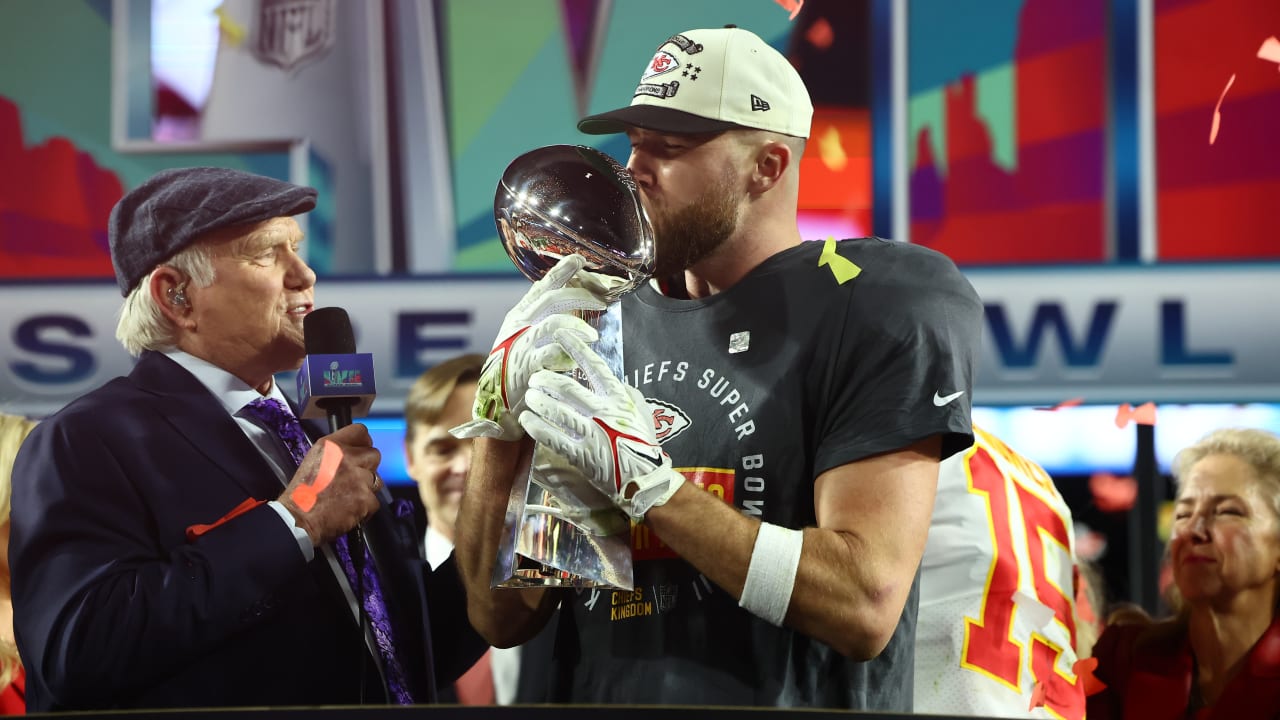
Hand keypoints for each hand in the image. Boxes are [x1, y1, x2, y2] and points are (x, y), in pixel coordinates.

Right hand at [278, 423, 382, 544]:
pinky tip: (349, 509)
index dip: (363, 442)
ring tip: (348, 496)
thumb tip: (355, 450)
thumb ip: (336, 452)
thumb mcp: (314, 460)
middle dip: (367, 467)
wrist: (297, 520)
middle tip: (353, 479)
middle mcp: (347, 458)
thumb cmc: (302, 494)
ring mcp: (358, 478)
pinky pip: (374, 501)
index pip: (360, 431)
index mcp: (331, 445)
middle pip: (374, 455)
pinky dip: (365, 508)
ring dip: (366, 488)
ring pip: (376, 479)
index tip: (361, 450)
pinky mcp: (365, 498)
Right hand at [451, 254, 613, 441]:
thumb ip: (542, 321)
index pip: (541, 287)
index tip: (579, 258)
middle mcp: (518, 326)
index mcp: (519, 316)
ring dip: (577, 327)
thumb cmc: (516, 370)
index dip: (560, 271)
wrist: (496, 405)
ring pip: (553, 324)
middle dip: (580, 295)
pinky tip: (576, 359)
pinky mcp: (526, 368)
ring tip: (594, 336)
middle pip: (551, 300)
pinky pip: (551, 355)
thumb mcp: (524, 340)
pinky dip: (567, 354)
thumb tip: (571, 302)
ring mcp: (520, 346)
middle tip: (602, 300)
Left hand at [518, 329, 683, 519]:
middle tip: (535, 379)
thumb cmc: (641, 443)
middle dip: (545, 380)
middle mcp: (605, 412)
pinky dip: (537, 427)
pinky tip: (528, 420)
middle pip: (567, 388)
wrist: (645, 480)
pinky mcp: (582, 456)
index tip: (560, 334)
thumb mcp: (639, 411)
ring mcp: (593, 434)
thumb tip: (608, 377)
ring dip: (537, 401)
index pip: (595, 366)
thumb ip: (622, 392)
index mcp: (619, 398)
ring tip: (530, 397)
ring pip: (556, 411)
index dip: (575, 348)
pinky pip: (553, 437)